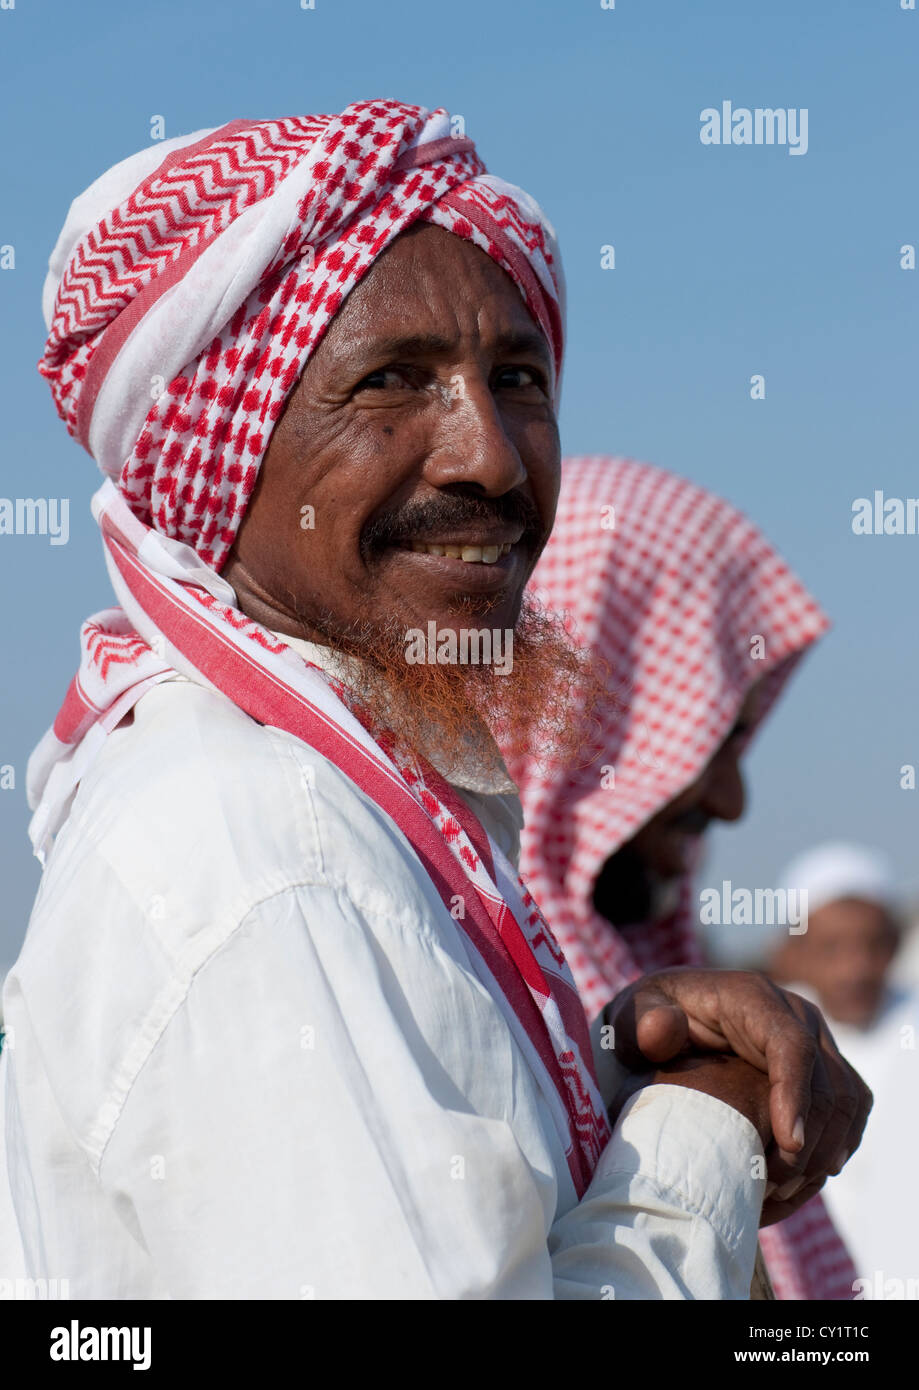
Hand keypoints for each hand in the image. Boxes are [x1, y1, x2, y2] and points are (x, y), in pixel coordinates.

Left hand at [604, 967, 871, 1210]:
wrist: (666, 1017)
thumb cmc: (648, 1019)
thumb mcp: (632, 1015)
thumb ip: (642, 1021)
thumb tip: (661, 1030)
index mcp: (752, 997)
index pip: (792, 1045)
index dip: (796, 1095)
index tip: (789, 1145)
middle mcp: (794, 1015)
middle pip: (828, 1081)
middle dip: (811, 1140)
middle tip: (773, 1184)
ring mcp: (815, 1040)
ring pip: (848, 1099)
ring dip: (828, 1149)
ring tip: (786, 1189)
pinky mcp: (822, 1067)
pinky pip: (851, 1107)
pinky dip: (838, 1144)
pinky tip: (807, 1177)